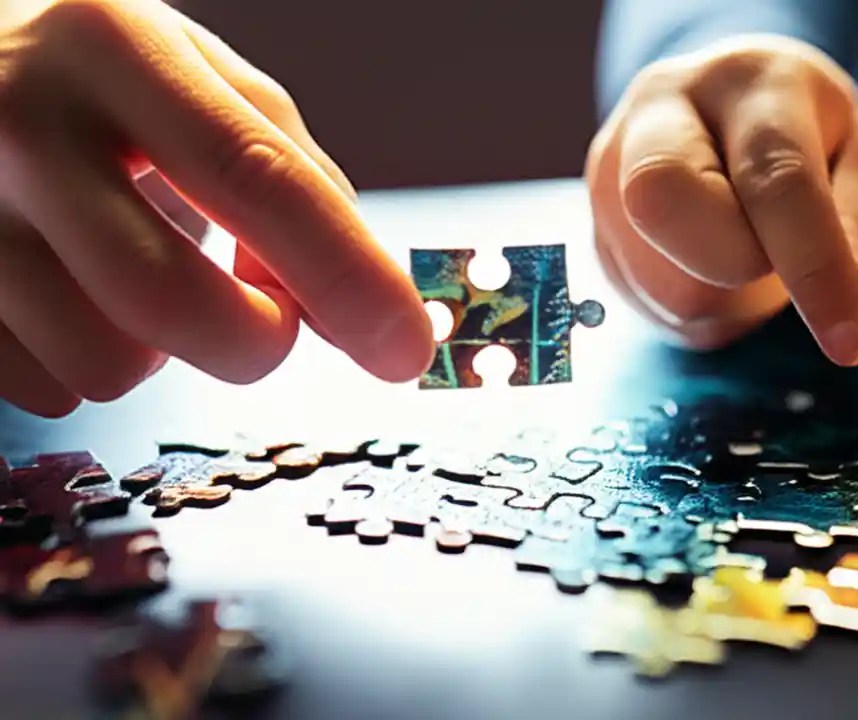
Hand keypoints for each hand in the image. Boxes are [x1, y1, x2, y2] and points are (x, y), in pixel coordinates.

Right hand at [0, 0, 433, 417]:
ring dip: (158, 350)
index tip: (407, 347)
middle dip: (257, 341)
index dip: (345, 274)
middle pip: (173, 300)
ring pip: (107, 365)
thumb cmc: (97, 76)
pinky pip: (44, 388)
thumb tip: (361, 309)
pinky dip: (86, 361)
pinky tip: (70, 293)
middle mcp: (20, 120)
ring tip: (132, 274)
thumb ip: (292, 179)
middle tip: (269, 320)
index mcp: (115, 46)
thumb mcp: (197, 78)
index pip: (256, 178)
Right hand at [587, 34, 857, 363]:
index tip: (849, 342)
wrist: (716, 100)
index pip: (775, 179)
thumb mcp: (852, 148)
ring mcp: (608, 173)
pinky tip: (713, 265)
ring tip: (747, 252)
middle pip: (667, 205)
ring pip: (665, 284)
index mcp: (745, 85)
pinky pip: (654, 308)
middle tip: (773, 261)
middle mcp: (657, 116)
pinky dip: (702, 310)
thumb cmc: (797, 128)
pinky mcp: (595, 231)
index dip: (813, 266)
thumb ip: (851, 215)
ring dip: (727, 299)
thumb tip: (851, 293)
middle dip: (735, 266)